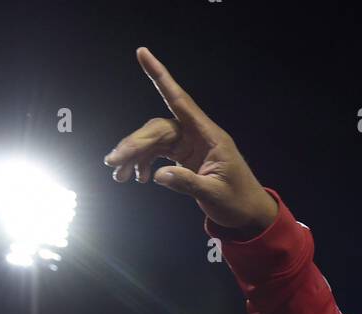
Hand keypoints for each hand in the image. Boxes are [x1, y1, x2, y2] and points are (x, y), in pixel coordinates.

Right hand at [104, 47, 278, 234]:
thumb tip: (159, 176)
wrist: (248, 214)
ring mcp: (188, 144)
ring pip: (153, 141)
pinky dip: (144, 163)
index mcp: (209, 136)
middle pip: (158, 128)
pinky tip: (138, 177)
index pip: (180, 101)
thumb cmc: (238, 201)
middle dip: (134, 143)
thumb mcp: (215, 195)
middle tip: (113, 162)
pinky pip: (157, 152)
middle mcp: (196, 135)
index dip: (161, 77)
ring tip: (119, 175)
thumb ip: (188, 184)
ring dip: (134, 156)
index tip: (143, 53)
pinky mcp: (183, 156)